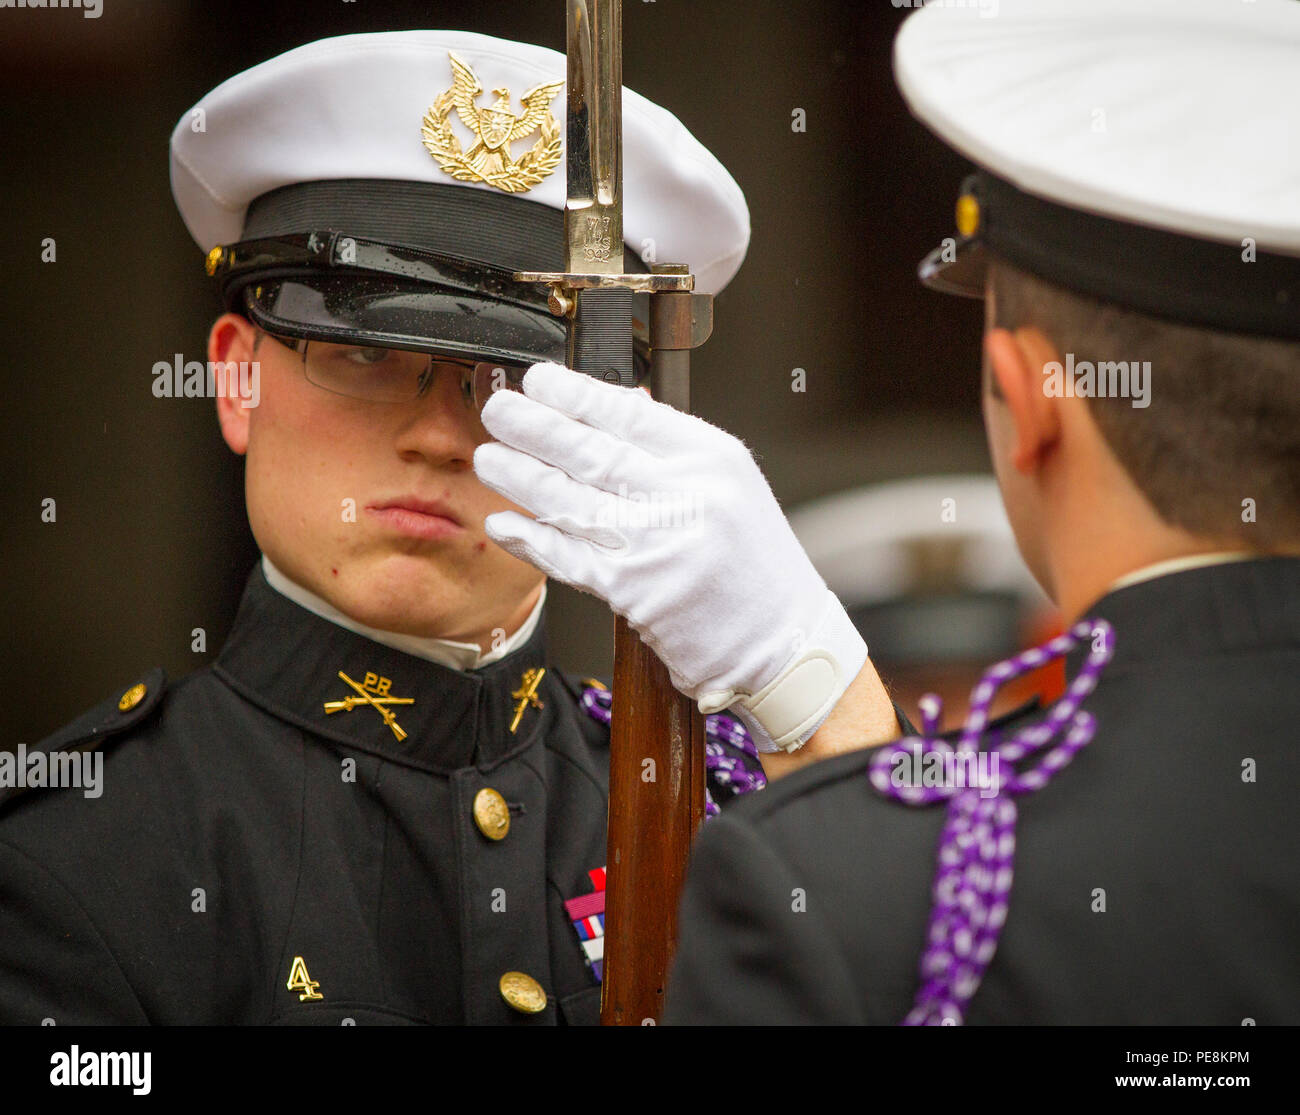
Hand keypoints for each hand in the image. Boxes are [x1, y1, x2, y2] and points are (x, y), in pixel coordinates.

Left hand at [473, 363, 866, 752]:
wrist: (781, 641)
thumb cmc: (755, 567)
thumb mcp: (729, 487)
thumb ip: (671, 449)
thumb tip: (609, 407)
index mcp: (713, 459)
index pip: (630, 412)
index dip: (574, 393)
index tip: (539, 379)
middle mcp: (686, 495)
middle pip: (591, 450)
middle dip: (533, 426)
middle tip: (498, 410)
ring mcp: (657, 544)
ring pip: (570, 499)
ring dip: (520, 477)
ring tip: (489, 459)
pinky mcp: (633, 590)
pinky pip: (566, 557)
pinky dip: (530, 539)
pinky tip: (505, 523)